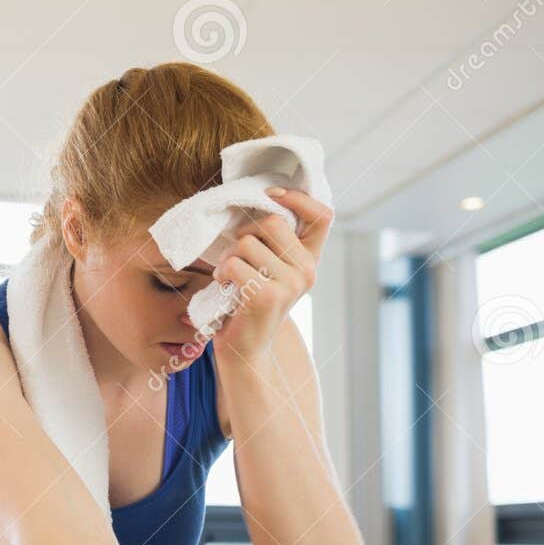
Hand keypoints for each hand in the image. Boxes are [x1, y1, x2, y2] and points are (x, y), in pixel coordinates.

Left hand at [210, 187, 332, 366]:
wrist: (244, 349)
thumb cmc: (248, 302)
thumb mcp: (268, 268)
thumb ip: (273, 241)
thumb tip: (261, 200)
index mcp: (310, 259)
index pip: (322, 215)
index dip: (298, 198)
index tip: (271, 194)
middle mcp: (307, 270)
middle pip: (272, 222)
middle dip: (244, 235)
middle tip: (236, 258)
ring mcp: (290, 284)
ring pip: (247, 242)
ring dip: (228, 258)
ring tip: (229, 277)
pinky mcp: (267, 296)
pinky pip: (234, 265)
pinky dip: (221, 274)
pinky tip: (225, 288)